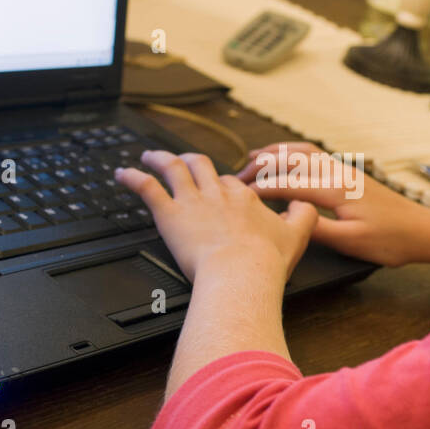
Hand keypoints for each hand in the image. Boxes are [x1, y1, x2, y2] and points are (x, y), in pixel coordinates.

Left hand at [114, 149, 318, 281]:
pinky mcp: (170, 214)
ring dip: (159, 159)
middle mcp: (217, 193)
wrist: (242, 272)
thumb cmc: (265, 261)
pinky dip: (133, 177)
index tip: (221, 191)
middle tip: (185, 161)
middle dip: (192, 161)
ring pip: (173, 169)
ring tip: (149, 156)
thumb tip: (307, 204)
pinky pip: (147, 188)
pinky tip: (122, 174)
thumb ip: (303, 217)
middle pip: (202, 167)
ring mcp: (192, 201)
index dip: (224, 186)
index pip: (231, 184)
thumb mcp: (297, 236)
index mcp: (244, 198)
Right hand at [234, 141, 429, 267]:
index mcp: (336, 189)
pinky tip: (285, 160)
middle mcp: (338, 172)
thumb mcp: (351, 242)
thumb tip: (286, 220)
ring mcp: (344, 170)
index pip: (288, 183)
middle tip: (238, 177)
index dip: (261, 188)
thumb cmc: (392, 239)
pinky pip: (314, 155)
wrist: (422, 230)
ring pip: (303, 152)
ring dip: (276, 153)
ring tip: (253, 159)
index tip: (239, 195)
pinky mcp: (349, 174)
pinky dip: (292, 153)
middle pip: (291, 159)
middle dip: (261, 165)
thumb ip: (317, 229)